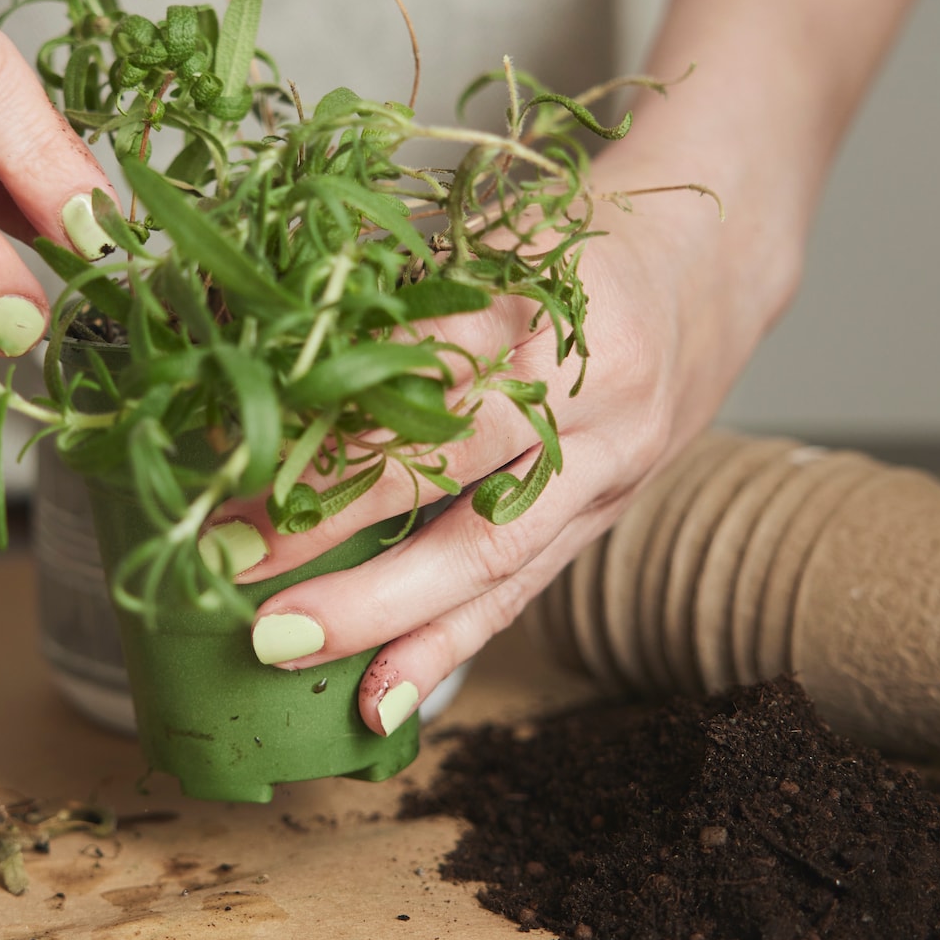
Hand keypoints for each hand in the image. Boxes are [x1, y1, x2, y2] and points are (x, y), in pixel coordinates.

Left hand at [206, 157, 800, 735]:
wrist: (708, 262)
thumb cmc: (576, 240)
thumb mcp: (486, 238)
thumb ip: (392, 299)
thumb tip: (253, 364)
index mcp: (552, 308)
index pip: (422, 380)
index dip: (327, 430)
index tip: (231, 467)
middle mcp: (592, 400)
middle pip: (461, 486)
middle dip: (344, 537)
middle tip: (239, 579)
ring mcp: (607, 470)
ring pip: (494, 560)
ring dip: (385, 619)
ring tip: (287, 651)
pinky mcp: (604, 518)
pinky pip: (521, 593)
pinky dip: (445, 648)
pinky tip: (381, 701)